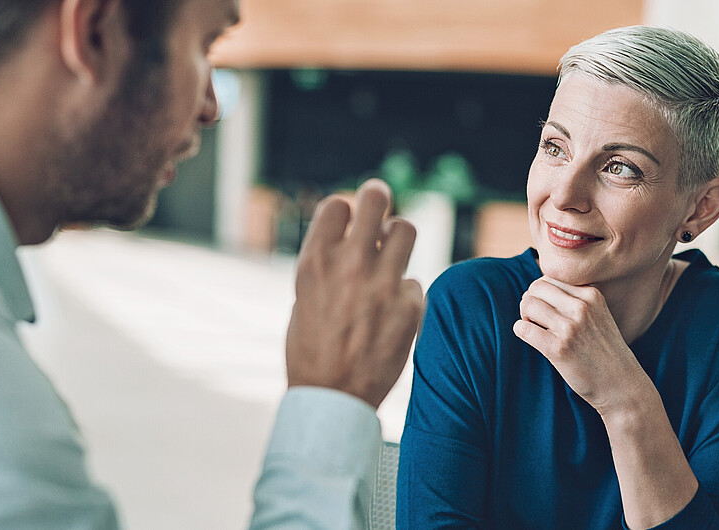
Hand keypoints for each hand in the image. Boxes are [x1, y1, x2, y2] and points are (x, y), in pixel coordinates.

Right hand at [285, 179, 424, 407]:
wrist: (332, 398)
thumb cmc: (310, 350)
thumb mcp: (303, 298)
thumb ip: (326, 264)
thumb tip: (347, 237)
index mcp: (315, 262)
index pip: (337, 205)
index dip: (344, 212)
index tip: (347, 224)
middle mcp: (350, 264)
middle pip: (374, 198)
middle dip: (377, 198)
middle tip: (379, 204)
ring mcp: (384, 283)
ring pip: (405, 229)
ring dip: (397, 238)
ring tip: (390, 257)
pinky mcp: (411, 306)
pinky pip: (414, 281)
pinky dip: (405, 293)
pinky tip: (391, 315)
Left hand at [513, 278, 648, 413]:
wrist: (621, 385)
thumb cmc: (604, 350)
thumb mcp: (597, 315)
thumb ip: (573, 300)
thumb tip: (534, 290)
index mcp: (591, 295)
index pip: (550, 277)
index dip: (541, 292)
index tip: (546, 309)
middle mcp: (582, 307)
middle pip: (536, 288)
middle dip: (529, 302)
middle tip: (536, 319)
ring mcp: (570, 328)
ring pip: (528, 305)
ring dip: (525, 317)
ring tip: (535, 329)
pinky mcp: (559, 348)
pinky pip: (524, 329)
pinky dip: (521, 331)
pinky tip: (531, 338)